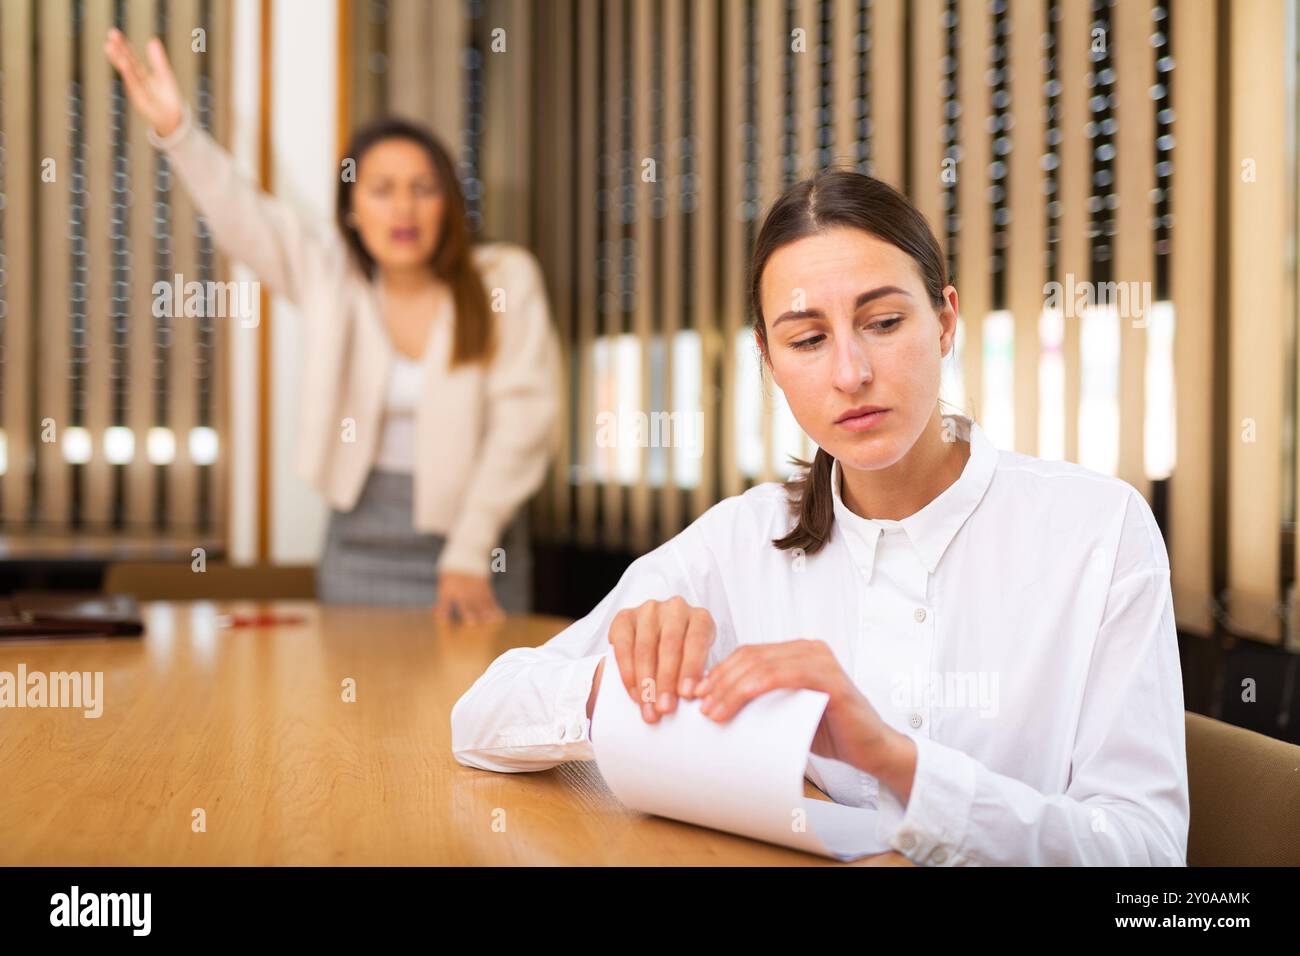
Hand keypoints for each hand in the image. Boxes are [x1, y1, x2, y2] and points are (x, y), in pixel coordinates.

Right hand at [104, 28, 184, 139]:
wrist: (172, 117)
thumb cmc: (168, 97)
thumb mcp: (164, 74)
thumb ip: (158, 59)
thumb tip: (153, 40)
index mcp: (142, 73)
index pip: (131, 56)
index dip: (123, 45)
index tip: (114, 32)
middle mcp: (137, 80)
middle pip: (127, 61)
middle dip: (119, 49)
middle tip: (111, 34)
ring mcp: (137, 89)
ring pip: (128, 71)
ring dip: (119, 59)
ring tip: (110, 47)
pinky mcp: (139, 99)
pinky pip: (134, 84)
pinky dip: (129, 74)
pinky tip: (124, 63)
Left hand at [433, 571, 503, 625]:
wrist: (468, 549)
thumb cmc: (453, 569)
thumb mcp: (444, 579)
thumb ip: (443, 597)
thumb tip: (436, 613)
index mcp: (447, 585)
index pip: (444, 600)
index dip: (443, 610)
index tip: (443, 621)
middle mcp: (461, 586)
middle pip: (465, 600)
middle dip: (468, 611)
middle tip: (472, 623)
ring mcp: (474, 584)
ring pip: (480, 600)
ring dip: (486, 612)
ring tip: (490, 622)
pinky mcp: (484, 582)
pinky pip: (490, 596)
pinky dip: (494, 606)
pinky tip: (498, 616)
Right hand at [606, 597, 715, 722]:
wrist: (657, 640)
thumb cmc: (684, 654)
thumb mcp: (698, 661)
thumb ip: (699, 675)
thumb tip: (697, 700)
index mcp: (700, 618)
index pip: (697, 641)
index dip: (691, 668)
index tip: (687, 694)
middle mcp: (675, 609)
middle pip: (670, 646)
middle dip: (666, 681)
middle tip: (665, 708)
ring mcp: (648, 611)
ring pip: (645, 649)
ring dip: (646, 682)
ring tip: (648, 707)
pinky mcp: (625, 618)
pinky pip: (624, 647)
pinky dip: (628, 673)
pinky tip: (634, 693)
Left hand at [694, 639, 898, 774]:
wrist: (871, 751)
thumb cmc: (829, 733)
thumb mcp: (787, 713)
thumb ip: (762, 702)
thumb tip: (715, 708)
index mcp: (797, 652)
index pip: (748, 654)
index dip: (719, 671)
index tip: (697, 694)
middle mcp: (809, 649)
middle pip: (751, 656)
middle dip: (719, 680)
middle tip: (700, 705)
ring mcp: (820, 661)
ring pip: (762, 665)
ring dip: (731, 687)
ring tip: (713, 711)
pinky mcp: (830, 678)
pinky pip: (785, 675)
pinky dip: (756, 686)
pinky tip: (738, 700)